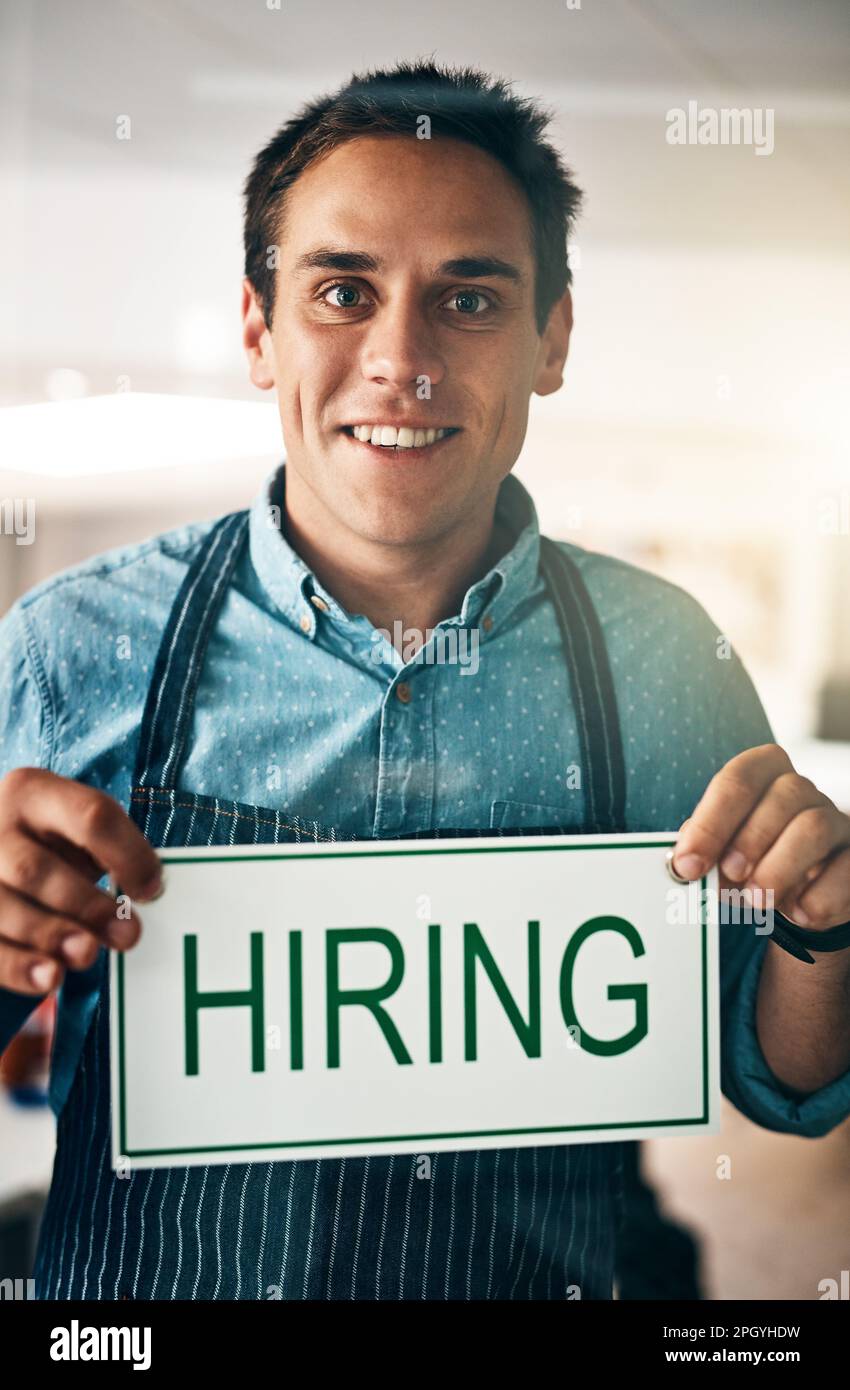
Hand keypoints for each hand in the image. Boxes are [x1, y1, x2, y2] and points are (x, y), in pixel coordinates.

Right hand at [0, 768, 162, 995]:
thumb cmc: (47, 843)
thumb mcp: (72, 830)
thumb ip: (106, 852)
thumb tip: (148, 893)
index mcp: (33, 793)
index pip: (90, 816)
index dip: (128, 854)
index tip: (152, 891)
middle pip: (36, 869)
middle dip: (86, 905)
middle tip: (129, 935)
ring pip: (4, 908)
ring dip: (50, 936)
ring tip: (87, 955)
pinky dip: (18, 966)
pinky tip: (48, 979)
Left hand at [672, 744, 849, 928]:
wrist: (798, 894)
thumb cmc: (749, 862)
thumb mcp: (720, 851)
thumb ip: (702, 850)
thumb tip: (683, 864)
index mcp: (763, 774)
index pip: (738, 779)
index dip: (711, 822)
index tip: (688, 864)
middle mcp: (803, 790)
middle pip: (785, 794)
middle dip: (750, 839)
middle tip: (728, 876)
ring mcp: (836, 821)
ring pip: (815, 827)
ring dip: (780, 867)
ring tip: (757, 900)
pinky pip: (847, 869)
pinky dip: (820, 896)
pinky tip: (798, 913)